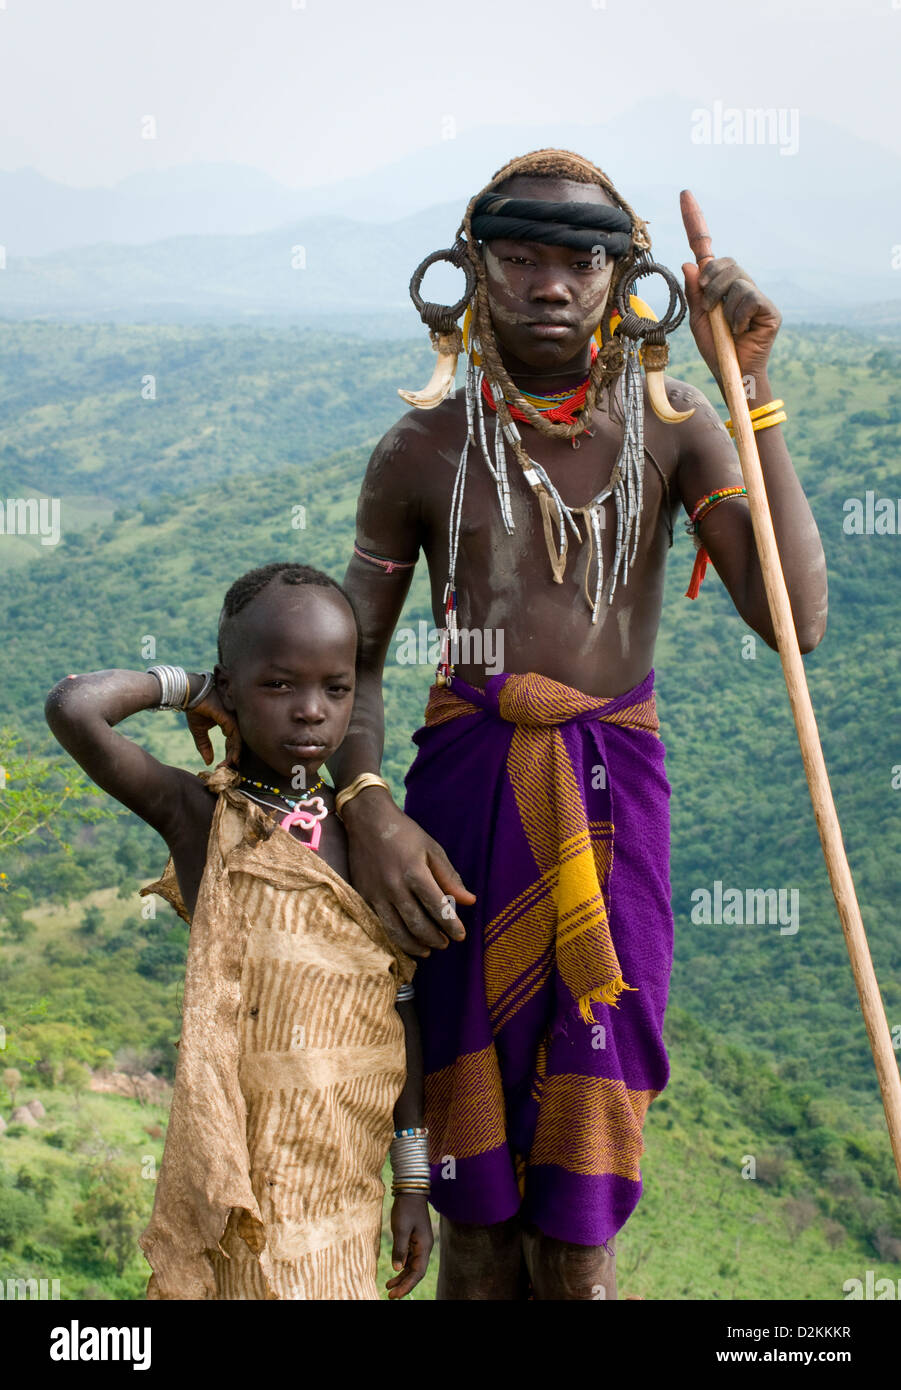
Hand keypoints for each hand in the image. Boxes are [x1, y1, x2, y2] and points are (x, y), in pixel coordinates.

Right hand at [185, 686, 240, 766]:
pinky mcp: (230, 718)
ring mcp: (233, 719)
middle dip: (234, 758)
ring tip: (229, 768)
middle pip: (238, 742)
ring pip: (239, 741)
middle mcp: (233, 720)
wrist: (190, 694)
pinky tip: (233, 760)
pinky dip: (235, 750)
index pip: (232, 741)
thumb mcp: (199, 730)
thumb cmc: (195, 708)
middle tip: (230, 772)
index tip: (225, 767)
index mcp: (227, 722)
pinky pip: (236, 737)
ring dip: (235, 757)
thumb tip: (208, 762)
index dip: (230, 755)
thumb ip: (204, 745)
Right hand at [343, 789, 475, 957]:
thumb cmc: (404, 833)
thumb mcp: (432, 849)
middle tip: (445, 943)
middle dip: (434, 938)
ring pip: (396, 931)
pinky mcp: (363, 896)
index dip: (451, 925)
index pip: (437, 907)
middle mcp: (394, 886)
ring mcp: (376, 894)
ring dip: (414, 945)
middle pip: (417, 924)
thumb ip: (449, 877)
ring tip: (427, 950)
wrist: (366, 821)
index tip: (461, 935)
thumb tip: (469, 901)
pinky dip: (394, 938)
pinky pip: (379, 925)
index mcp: (414, 872)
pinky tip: (406, 942)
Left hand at [386, 1194, 433, 1298]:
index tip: (395, 1294)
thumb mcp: (400, 1228)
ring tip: (389, 1286)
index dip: (407, 1285)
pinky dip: (401, 1266)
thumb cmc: (406, 1208)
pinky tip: (394, 1271)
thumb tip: (397, 1268)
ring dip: (402, 1277)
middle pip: (416, 1271)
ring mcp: (419, 1243)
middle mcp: (424, 1247)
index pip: (418, 1272)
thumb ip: (399, 1249)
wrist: (410, 1191)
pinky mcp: (414, 1239)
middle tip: (391, 1295)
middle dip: (404, 1284)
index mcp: (424, 1246)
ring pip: (412, 1266)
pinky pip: (409, 1258)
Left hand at [682, 256, 781, 391]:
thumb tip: (688, 265)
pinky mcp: (771, 313)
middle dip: (715, 285)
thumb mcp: (699, 319)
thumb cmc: (716, 349)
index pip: (726, 264)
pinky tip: (739, 331)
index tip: (701, 283)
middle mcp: (748, 292)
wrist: (731, 373)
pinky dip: (740, 316)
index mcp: (731, 292)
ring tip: (727, 328)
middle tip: (708, 307)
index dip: (712, 266)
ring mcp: (761, 301)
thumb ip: (695, 293)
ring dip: (727, 309)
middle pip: (733, 267)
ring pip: (741, 284)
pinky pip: (752, 299)